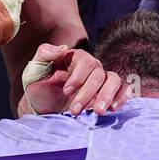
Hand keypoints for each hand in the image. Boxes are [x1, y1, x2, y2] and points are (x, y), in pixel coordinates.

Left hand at [19, 43, 133, 115]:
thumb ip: (44, 54)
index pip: (86, 61)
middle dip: (88, 93)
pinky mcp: (109, 94)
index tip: (66, 91)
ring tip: (98, 112)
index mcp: (75, 57)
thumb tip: (63, 47)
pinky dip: (122, 97)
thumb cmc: (39, 88)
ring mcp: (102, 80)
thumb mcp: (34, 71)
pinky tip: (113, 109)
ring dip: (107, 96)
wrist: (43, 108)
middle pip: (99, 74)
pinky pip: (123, 91)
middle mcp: (92, 67)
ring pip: (114, 80)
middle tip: (75, 110)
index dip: (79, 77)